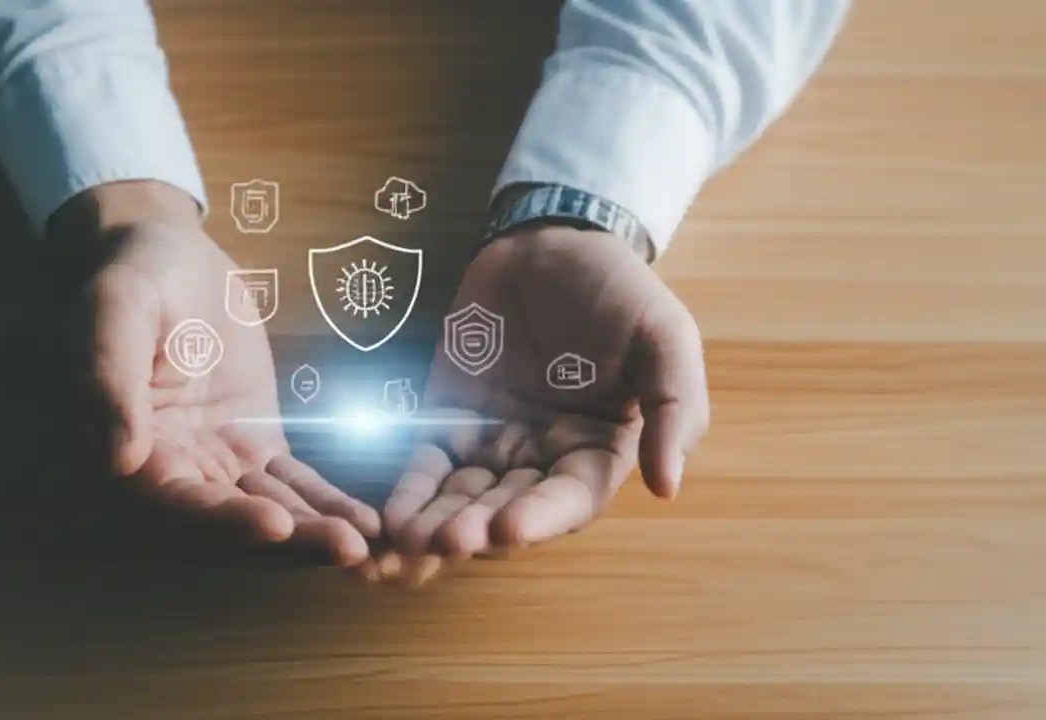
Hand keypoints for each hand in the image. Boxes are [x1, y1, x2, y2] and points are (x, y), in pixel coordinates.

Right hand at [57, 181, 379, 564]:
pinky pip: (293, 482)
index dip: (223, 519)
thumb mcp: (114, 308)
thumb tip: (120, 461)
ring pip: (268, 508)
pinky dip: (327, 503)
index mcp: (129, 448)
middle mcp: (173, 469)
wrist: (167, 253)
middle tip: (344, 548)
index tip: (274, 523)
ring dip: (315, 530)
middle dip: (288, 539)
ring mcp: (218, 459)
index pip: (176, 500)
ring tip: (365, 544)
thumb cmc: (132, 274)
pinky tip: (368, 522)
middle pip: (230, 521)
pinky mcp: (255, 442)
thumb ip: (110, 378)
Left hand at [382, 226, 708, 561]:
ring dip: (439, 521)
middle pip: (510, 506)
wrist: (552, 239)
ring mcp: (493, 439)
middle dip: (479, 527)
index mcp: (600, 449)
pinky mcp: (448, 416)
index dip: (541, 517)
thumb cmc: (618, 289)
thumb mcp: (665, 337)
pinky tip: (393, 519)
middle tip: (449, 539)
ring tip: (411, 539)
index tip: (509, 528)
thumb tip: (668, 486)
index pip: (572, 497)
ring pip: (465, 495)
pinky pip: (428, 463)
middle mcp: (545, 457)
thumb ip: (671, 408)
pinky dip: (411, 491)